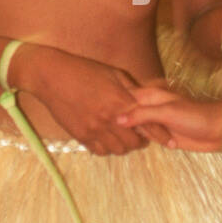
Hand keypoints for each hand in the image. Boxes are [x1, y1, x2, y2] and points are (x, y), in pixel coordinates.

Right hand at [12, 45, 169, 154]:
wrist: (51, 77)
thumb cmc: (84, 70)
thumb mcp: (113, 74)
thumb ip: (132, 90)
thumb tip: (147, 100)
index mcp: (119, 101)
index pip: (147, 124)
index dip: (160, 134)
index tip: (169, 140)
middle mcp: (108, 119)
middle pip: (134, 143)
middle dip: (142, 140)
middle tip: (142, 134)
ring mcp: (93, 130)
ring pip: (118, 150)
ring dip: (125, 146)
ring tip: (125, 137)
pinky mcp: (80, 136)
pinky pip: (100, 152)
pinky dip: (107, 148)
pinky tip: (108, 139)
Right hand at [117, 86, 221, 151]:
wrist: (218, 129)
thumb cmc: (196, 116)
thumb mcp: (167, 112)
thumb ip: (143, 114)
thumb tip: (117, 120)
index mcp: (149, 95)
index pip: (123, 97)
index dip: (112, 104)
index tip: (101, 114)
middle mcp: (149, 106)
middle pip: (125, 113)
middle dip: (120, 123)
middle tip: (111, 133)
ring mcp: (154, 121)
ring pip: (133, 127)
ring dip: (130, 134)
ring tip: (127, 140)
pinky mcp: (160, 134)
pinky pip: (144, 137)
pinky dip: (140, 141)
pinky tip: (137, 145)